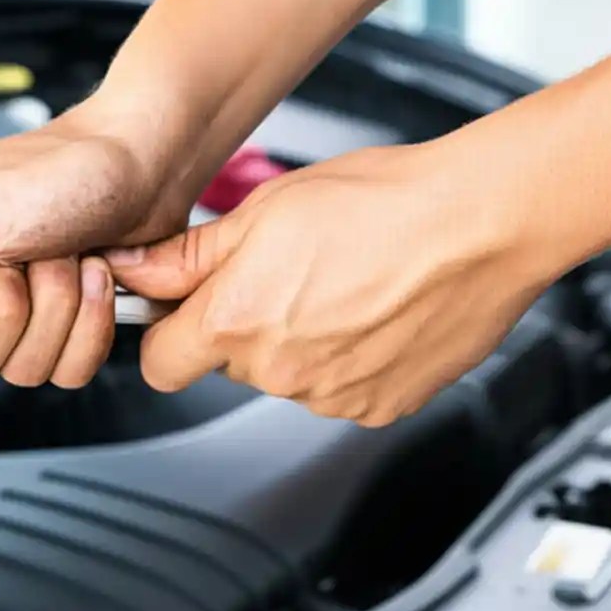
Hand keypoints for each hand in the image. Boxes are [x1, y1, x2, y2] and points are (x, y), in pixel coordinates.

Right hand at [0, 99, 203, 394]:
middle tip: (15, 262)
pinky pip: (67, 370)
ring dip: (54, 309)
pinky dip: (90, 323)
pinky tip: (91, 278)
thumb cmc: (61, 167)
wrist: (141, 162)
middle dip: (1, 316)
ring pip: (19, 371)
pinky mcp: (61, 332)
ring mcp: (16, 318)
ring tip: (60, 255)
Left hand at [107, 143, 554, 426]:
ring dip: (296, 343)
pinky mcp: (378, 408)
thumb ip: (187, 257)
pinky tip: (372, 313)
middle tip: (285, 275)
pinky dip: (346, 361)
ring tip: (340, 285)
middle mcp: (277, 371)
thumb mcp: (261, 211)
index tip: (182, 311)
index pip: (160, 363)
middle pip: (227, 365)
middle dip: (241, 328)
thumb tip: (131, 273)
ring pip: (284, 378)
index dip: (168, 333)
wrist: (479, 222)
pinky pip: (338, 390)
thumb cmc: (379, 203)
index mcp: (235, 321)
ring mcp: (330, 396)